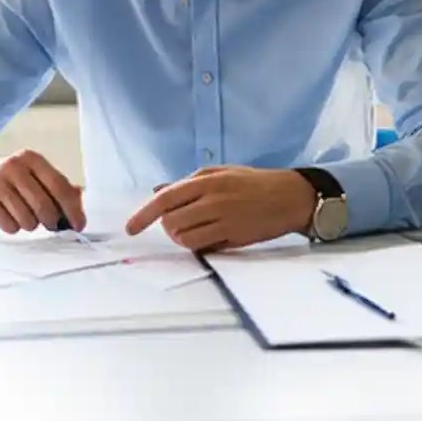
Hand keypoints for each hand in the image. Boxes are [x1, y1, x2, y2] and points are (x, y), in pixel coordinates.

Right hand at [0, 150, 84, 233]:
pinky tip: (8, 217)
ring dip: (30, 225)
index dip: (72, 209)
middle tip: (49, 224)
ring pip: (27, 219)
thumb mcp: (35, 178)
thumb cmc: (12, 184)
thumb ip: (60, 189)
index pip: (59, 185)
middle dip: (51, 221)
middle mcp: (14, 166)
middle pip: (44, 206)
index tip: (79, 225)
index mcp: (32, 158)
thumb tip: (81, 205)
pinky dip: (13, 227)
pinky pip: (9, 225)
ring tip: (23, 216)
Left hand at [126, 166, 316, 251]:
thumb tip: (156, 191)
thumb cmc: (252, 183)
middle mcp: (213, 198)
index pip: (165, 198)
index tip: (130, 228)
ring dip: (183, 238)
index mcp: (206, 180)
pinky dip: (199, 246)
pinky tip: (210, 237)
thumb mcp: (219, 173)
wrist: (290, 196)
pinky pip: (203, 247)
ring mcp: (224, 218)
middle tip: (181, 224)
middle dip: (168, 228)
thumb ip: (187, 183)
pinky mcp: (235, 235)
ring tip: (198, 230)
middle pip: (171, 222)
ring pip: (184, 237)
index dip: (143, 215)